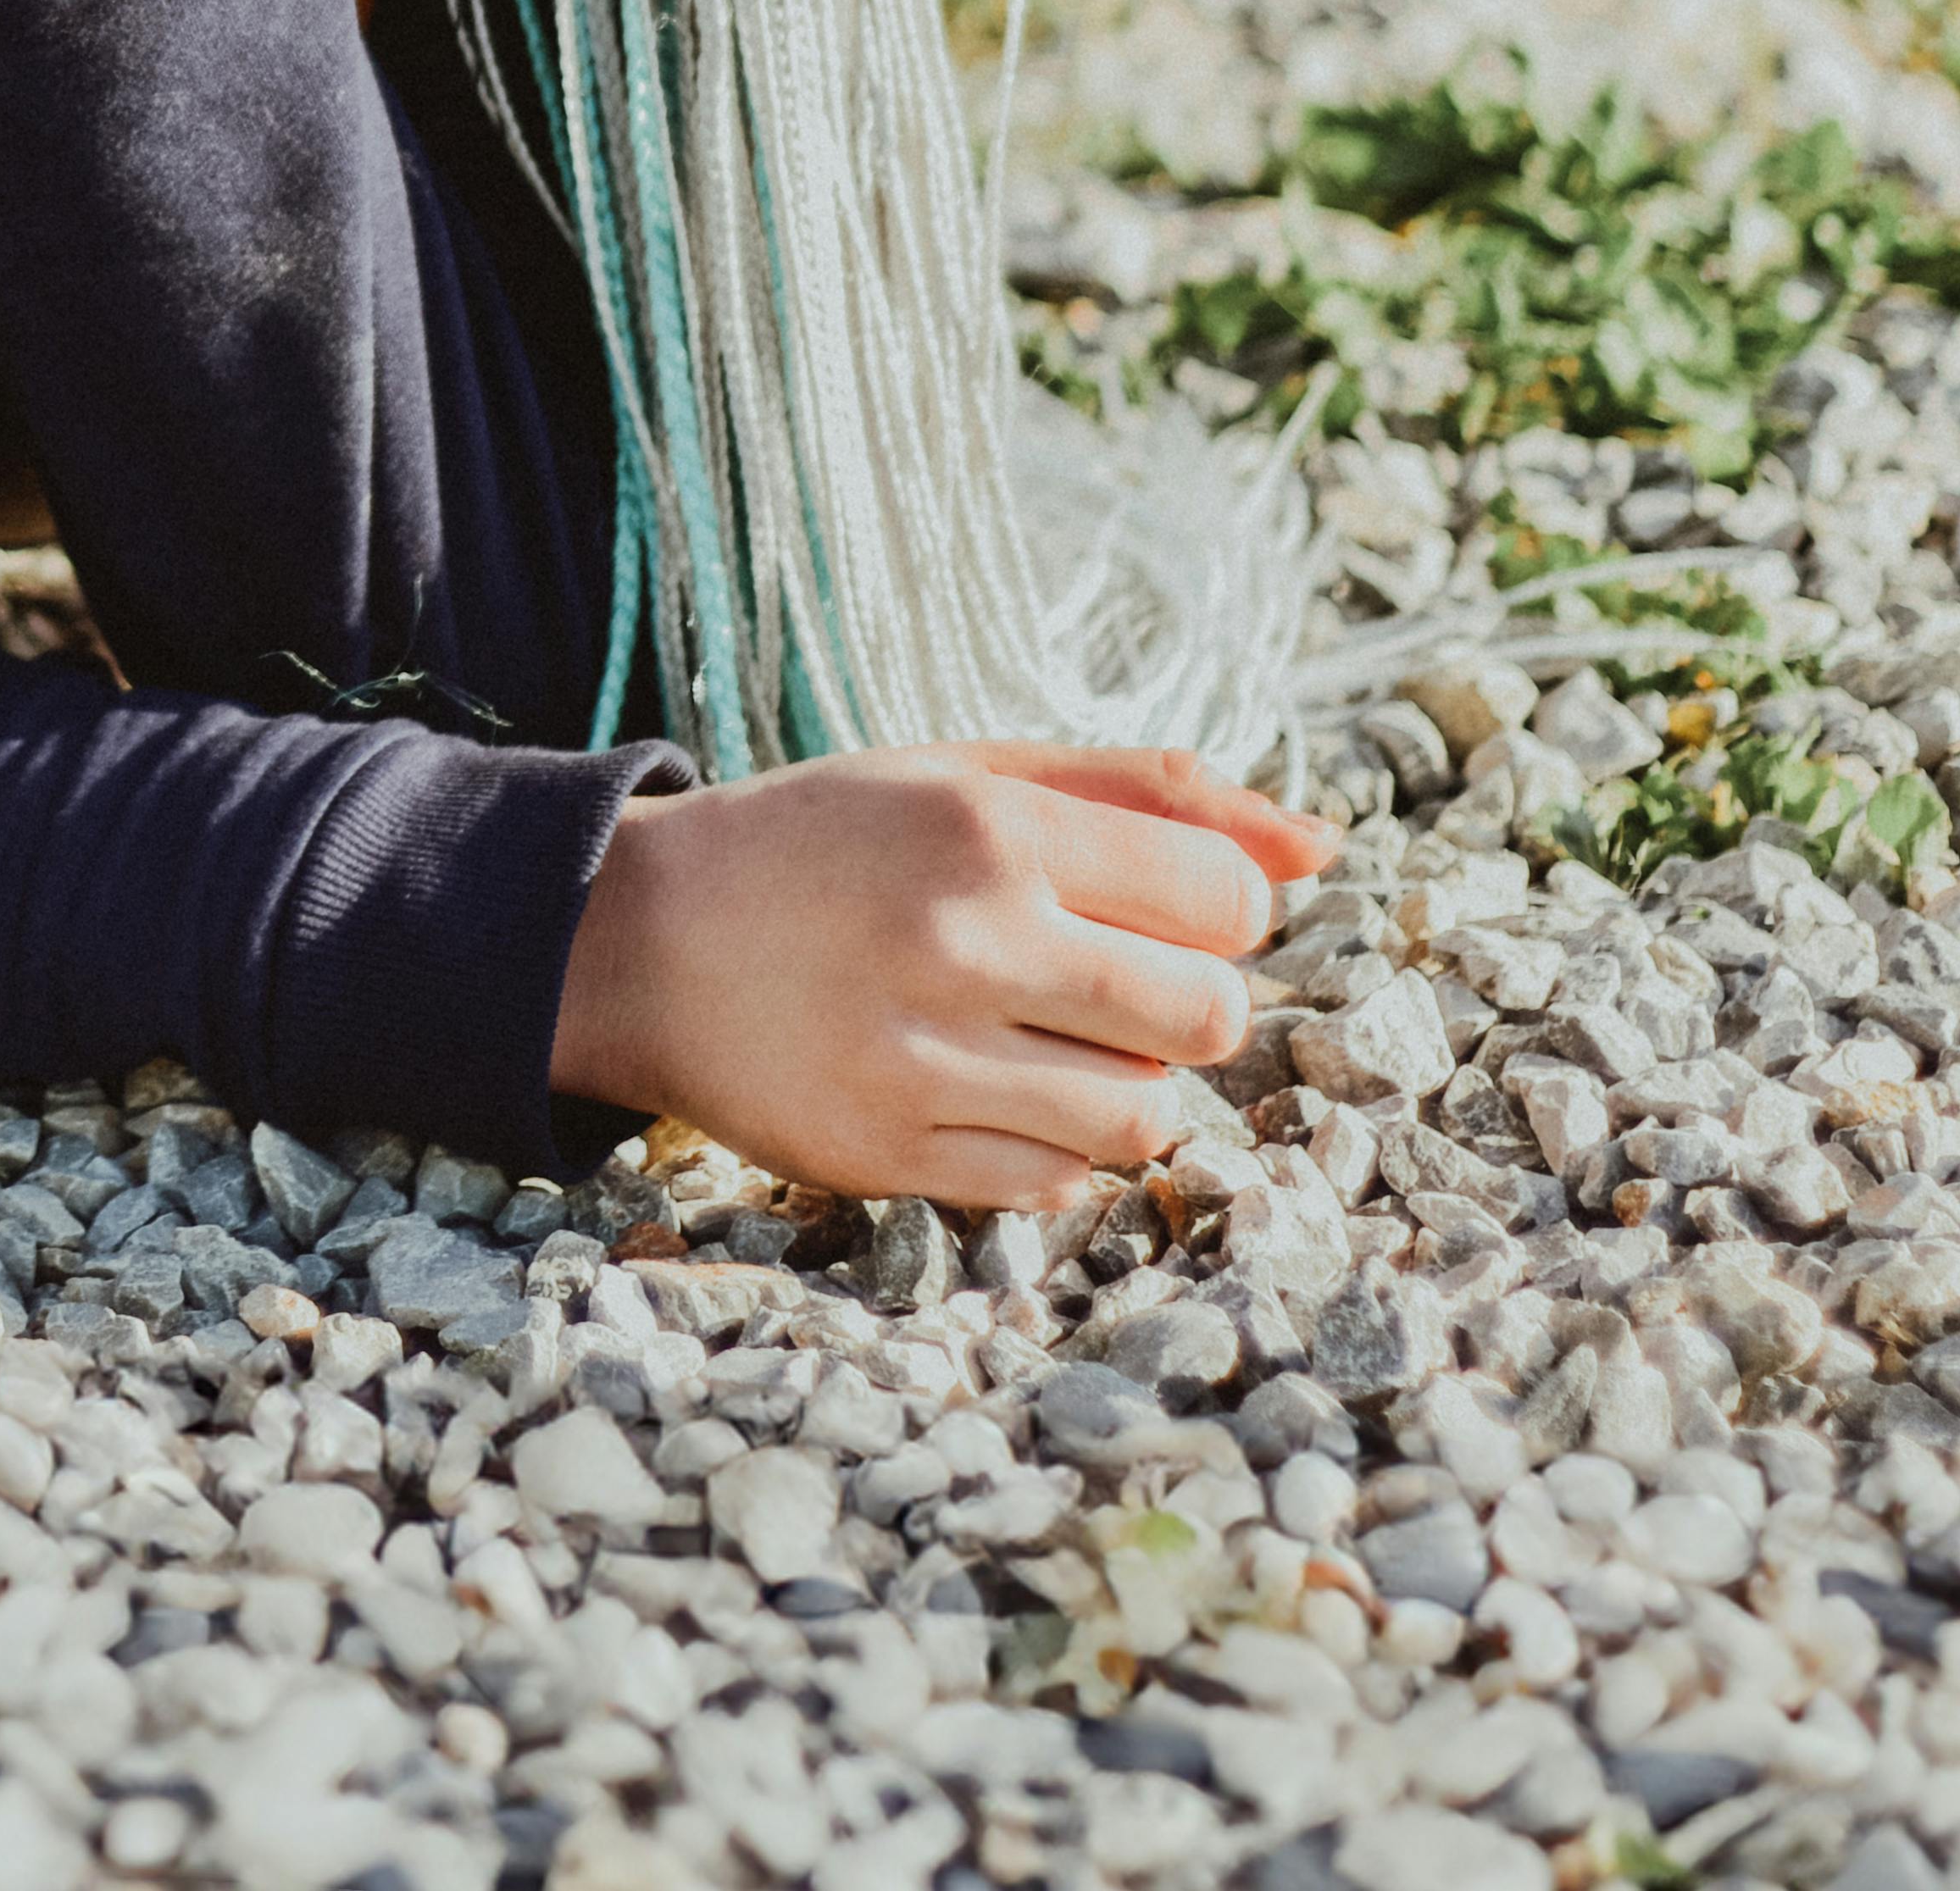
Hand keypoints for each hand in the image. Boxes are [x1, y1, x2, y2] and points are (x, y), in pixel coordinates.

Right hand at [546, 742, 1334, 1204]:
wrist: (640, 938)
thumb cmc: (831, 844)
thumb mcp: (969, 778)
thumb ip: (1144, 795)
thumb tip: (1319, 848)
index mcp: (991, 828)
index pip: (1226, 900)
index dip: (1220, 914)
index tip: (1161, 912)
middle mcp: (963, 940)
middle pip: (1205, 1016)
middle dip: (1184, 1004)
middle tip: (1107, 982)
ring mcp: (923, 1058)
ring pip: (1142, 1115)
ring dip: (1123, 1083)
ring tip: (1048, 1040)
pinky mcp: (889, 1154)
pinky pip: (1055, 1181)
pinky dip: (1049, 1145)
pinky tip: (988, 1091)